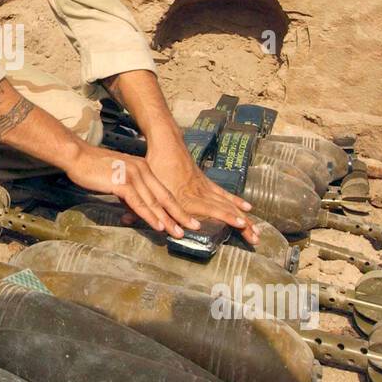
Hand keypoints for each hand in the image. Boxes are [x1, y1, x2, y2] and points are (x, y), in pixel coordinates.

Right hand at [63, 144, 195, 237]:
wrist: (77, 157)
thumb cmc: (93, 168)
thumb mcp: (117, 179)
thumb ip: (128, 192)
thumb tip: (135, 208)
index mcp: (142, 168)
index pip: (162, 191)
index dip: (176, 207)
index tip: (188, 218)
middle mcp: (142, 170)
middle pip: (164, 197)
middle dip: (180, 214)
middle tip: (194, 226)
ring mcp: (133, 176)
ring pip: (154, 202)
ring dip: (167, 219)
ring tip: (178, 232)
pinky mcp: (122, 182)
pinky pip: (139, 203)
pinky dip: (150, 216)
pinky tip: (158, 226)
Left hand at [143, 142, 258, 243]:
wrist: (166, 143)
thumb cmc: (154, 166)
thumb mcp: (144, 185)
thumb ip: (137, 206)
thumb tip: (124, 219)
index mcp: (186, 197)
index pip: (212, 209)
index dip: (226, 217)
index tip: (240, 225)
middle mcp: (199, 193)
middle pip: (225, 210)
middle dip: (242, 225)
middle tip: (256, 238)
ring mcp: (204, 187)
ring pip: (228, 204)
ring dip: (243, 218)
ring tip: (257, 231)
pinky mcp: (206, 182)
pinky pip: (224, 194)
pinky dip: (236, 202)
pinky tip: (248, 208)